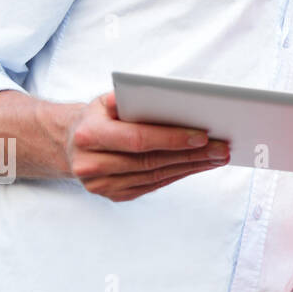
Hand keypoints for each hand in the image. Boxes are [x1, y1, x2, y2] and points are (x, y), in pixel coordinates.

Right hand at [59, 91, 230, 201]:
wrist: (71, 145)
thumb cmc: (98, 117)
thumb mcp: (106, 100)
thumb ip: (130, 98)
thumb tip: (165, 95)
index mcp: (90, 135)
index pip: (138, 139)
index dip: (172, 139)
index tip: (203, 136)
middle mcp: (92, 164)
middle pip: (151, 161)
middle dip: (191, 155)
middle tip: (221, 148)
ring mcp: (101, 185)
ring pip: (155, 176)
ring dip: (191, 167)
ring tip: (217, 157)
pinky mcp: (113, 195)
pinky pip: (152, 186)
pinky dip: (178, 175)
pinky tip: (198, 166)